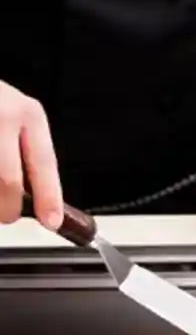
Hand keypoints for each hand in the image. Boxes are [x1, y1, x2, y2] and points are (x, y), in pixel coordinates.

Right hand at [0, 80, 61, 228]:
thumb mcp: (17, 116)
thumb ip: (25, 151)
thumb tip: (33, 199)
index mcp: (28, 114)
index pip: (44, 163)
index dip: (49, 197)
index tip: (52, 221)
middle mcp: (2, 115)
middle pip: (8, 180)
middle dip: (8, 208)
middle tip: (7, 215)